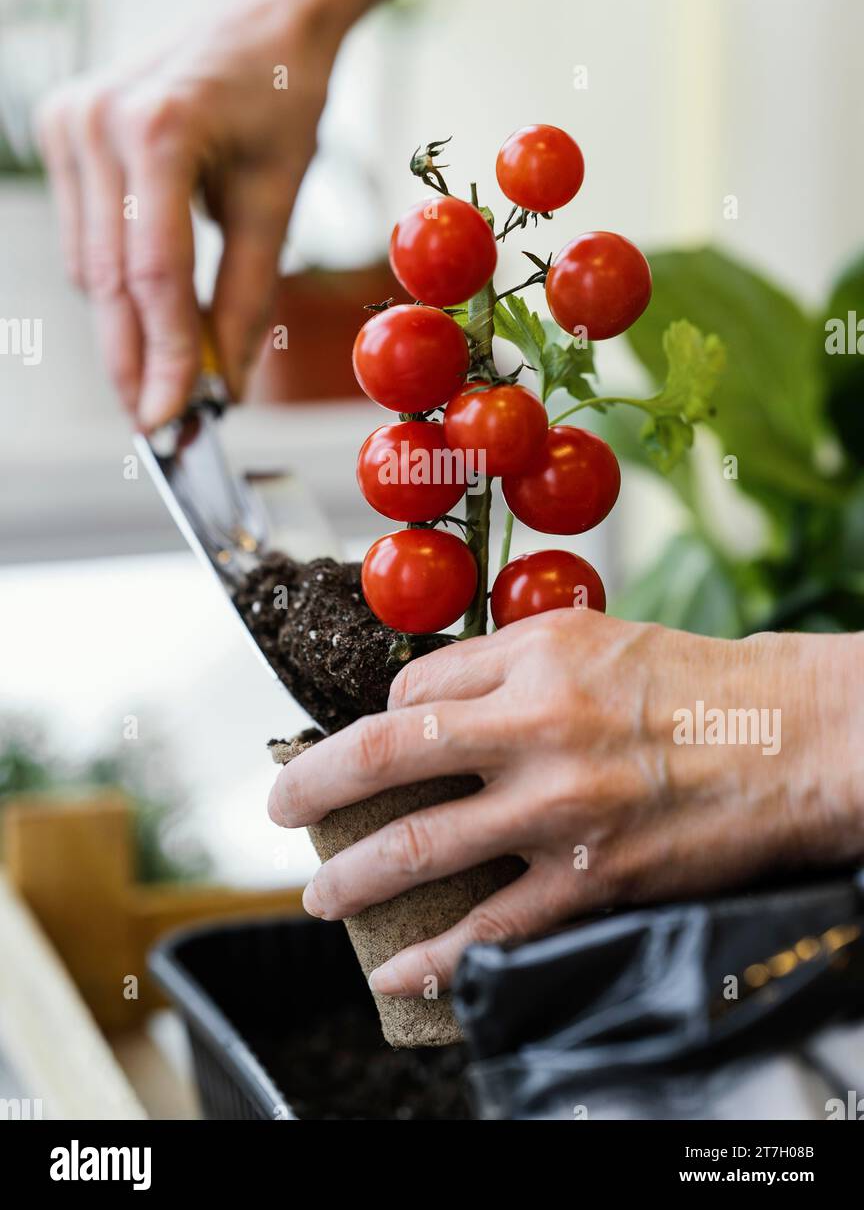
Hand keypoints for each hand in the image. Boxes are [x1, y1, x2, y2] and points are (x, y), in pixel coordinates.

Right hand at [36, 0, 343, 427]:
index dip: (162, 356)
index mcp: (159, 127)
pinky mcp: (59, 128)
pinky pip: (84, 237)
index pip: (155, 272)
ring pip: (91, 268)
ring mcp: (69, 120)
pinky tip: (152, 302)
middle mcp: (98, 120)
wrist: (258, 16)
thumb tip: (225, 387)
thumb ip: (247, 298)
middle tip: (163, 426)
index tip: (172, 422)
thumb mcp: (277, 201)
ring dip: (128, 326)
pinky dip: (119, 282)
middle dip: (136, 360)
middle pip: (111, 279)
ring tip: (170, 371)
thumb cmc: (281, 100)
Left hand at [268, 610, 863, 995]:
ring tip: (318, 892)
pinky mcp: (591, 879)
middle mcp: (536, 727)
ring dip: (352, 876)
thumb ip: (506, 662)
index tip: (373, 743)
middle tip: (280, 806)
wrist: (790, 741)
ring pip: (420, 847)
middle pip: (387, 756)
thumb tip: (427, 696)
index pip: (414, 690)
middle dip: (315, 786)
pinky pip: (490, 928)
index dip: (381, 719)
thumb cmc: (695, 685)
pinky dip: (430, 955)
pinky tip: (392, 967)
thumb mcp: (595, 637)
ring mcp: (558, 810)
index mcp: (533, 659)